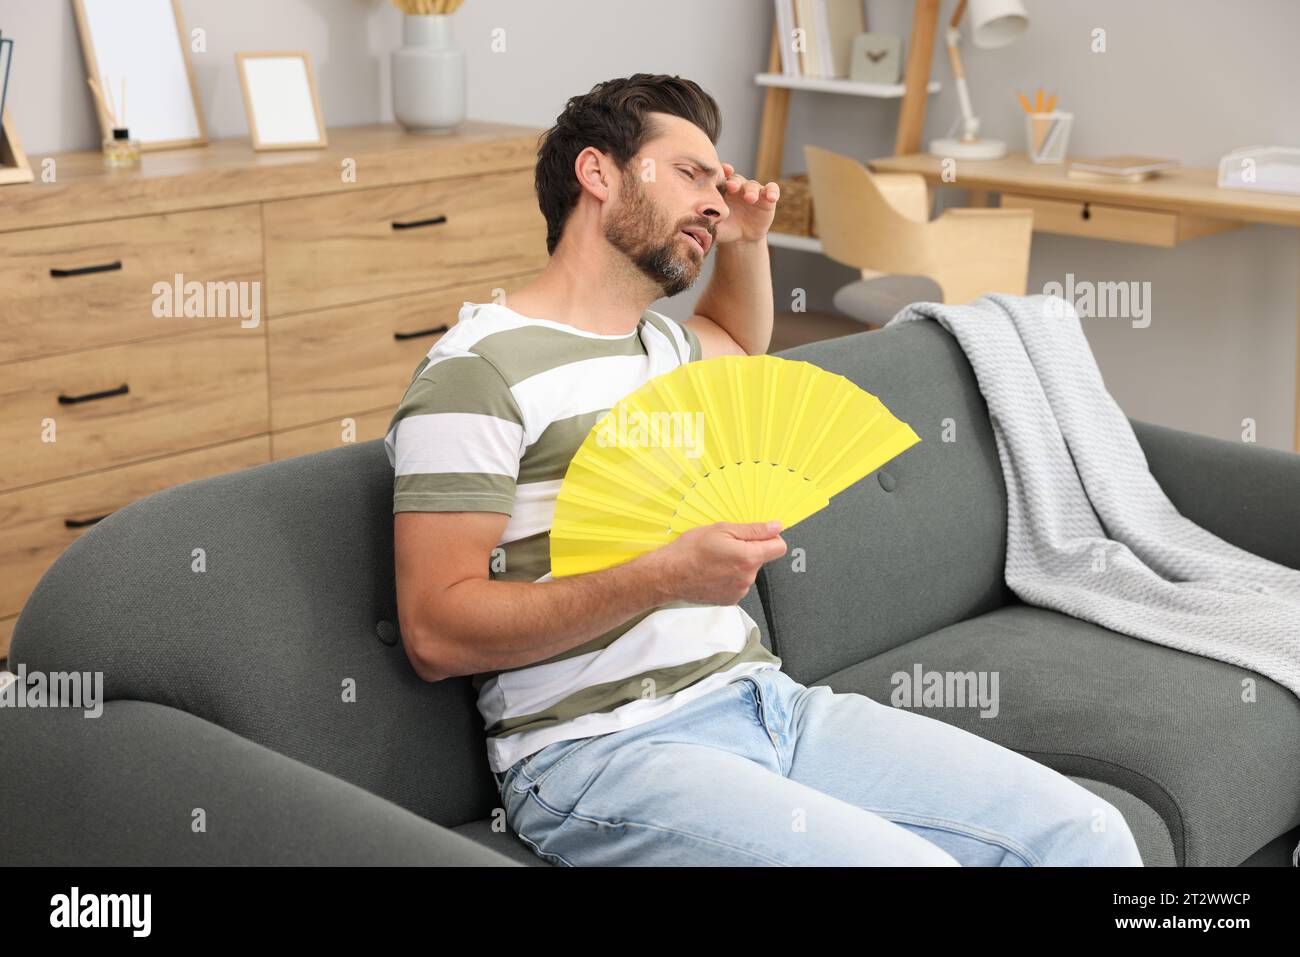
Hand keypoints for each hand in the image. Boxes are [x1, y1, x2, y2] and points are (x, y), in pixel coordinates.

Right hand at [643, 521, 786, 605]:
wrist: (668, 575)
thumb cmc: (690, 551)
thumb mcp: (722, 529)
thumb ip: (754, 530)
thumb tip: (775, 527)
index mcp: (748, 557)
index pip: (779, 547)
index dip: (770, 538)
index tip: (758, 535)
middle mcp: (747, 577)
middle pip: (761, 559)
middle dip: (748, 550)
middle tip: (725, 545)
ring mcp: (739, 591)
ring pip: (748, 572)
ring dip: (737, 565)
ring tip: (715, 560)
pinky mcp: (729, 600)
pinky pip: (737, 584)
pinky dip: (729, 577)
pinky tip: (712, 572)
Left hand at [713, 162, 779, 244]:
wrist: (742, 238)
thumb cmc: (725, 228)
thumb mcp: (715, 226)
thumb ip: (706, 222)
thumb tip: (694, 223)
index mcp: (723, 190)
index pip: (721, 178)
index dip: (720, 173)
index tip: (718, 171)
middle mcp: (738, 187)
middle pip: (736, 180)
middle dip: (734, 182)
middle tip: (730, 186)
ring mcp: (753, 190)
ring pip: (753, 185)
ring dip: (751, 190)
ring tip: (750, 198)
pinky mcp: (767, 198)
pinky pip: (771, 190)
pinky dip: (772, 191)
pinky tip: (771, 197)